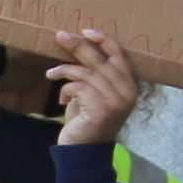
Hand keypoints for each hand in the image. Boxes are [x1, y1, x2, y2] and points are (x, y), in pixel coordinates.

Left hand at [50, 28, 142, 147]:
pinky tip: (62, 100)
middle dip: (78, 45)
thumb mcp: (94, 93)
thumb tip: (79, 43)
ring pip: (85, 72)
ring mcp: (115, 101)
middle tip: (59, 35)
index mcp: (130, 86)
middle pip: (99, 59)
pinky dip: (65, 90)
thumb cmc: (87, 119)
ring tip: (51, 73)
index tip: (86, 31)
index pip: (119, 54)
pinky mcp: (100, 109)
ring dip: (64, 70)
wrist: (84, 152)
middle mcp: (127, 92)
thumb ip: (94, 73)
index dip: (103, 40)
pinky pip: (77, 87)